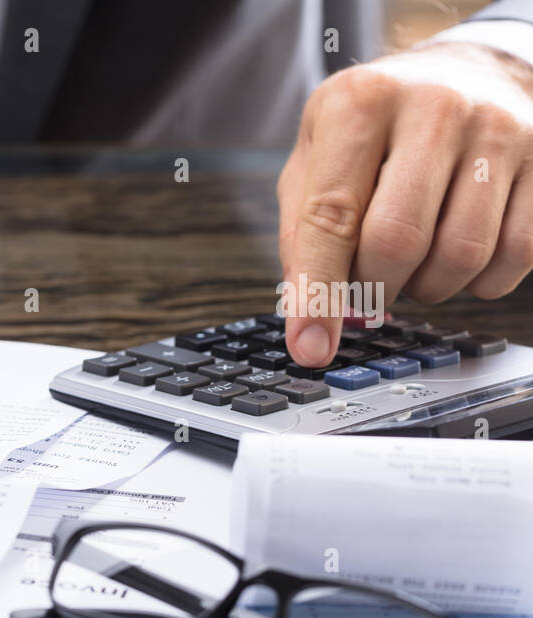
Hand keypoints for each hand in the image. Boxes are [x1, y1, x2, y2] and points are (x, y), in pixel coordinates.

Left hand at [277, 42, 532, 364]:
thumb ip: (302, 233)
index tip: (310, 349)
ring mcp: (499, 130)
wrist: (465, 72)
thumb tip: (308, 317)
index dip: (318, 294)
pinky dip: (479, 281)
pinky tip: (457, 259)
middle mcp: (435, 108)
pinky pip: (516, 255)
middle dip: (375, 287)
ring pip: (461, 256)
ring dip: (427, 287)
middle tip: (369, 283)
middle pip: (399, 243)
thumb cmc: (375, 129)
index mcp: (361, 103)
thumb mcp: (316, 159)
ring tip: (413, 265)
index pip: (333, 218)